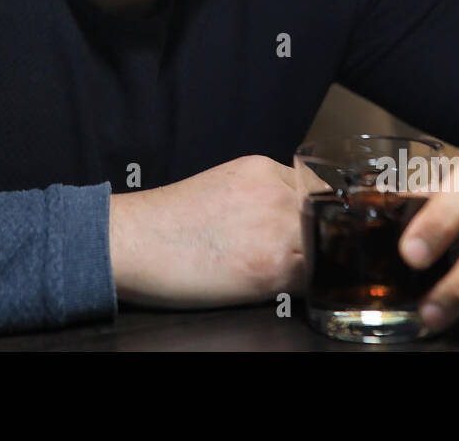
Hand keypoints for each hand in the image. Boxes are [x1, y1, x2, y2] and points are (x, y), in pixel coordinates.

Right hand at [108, 155, 306, 308]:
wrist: (133, 240)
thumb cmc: (165, 221)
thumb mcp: (221, 187)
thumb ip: (259, 194)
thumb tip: (286, 218)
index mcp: (261, 168)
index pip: (315, 190)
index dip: (315, 216)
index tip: (310, 233)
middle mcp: (275, 191)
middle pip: (325, 217)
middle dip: (316, 240)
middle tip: (294, 259)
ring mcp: (277, 226)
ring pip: (324, 247)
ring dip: (311, 263)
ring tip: (282, 275)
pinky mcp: (271, 264)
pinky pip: (313, 278)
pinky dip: (304, 287)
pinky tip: (279, 290)